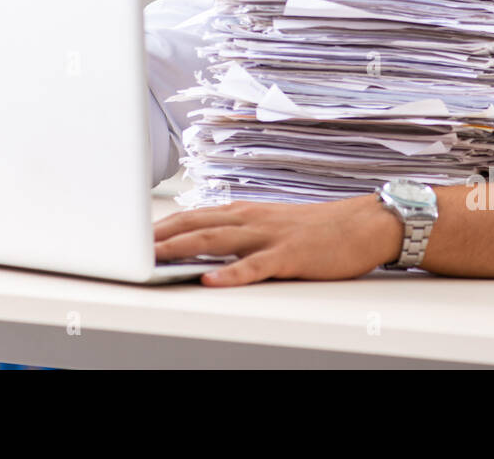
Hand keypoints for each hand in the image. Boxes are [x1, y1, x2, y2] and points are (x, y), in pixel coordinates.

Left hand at [153, 195, 402, 286]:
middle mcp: (252, 219)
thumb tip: (206, 242)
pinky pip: (256, 266)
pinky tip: (211, 280)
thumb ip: (241, 232)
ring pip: (217, 240)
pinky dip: (231, 274)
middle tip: (128, 245)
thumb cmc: (319, 228)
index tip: (134, 234)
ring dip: (183, 248)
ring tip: (154, 258)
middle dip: (161, 236)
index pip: (194, 215)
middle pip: (196, 224)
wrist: (365, 223)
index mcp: (246, 212)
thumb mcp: (273, 224)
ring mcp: (270, 236)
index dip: (163, 225)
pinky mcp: (290, 256)